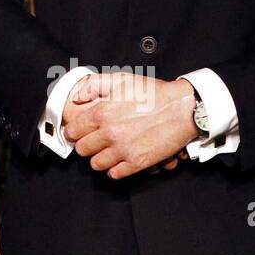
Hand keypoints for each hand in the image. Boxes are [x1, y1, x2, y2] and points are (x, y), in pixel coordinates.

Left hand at [62, 73, 196, 179]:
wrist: (182, 108)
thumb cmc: (153, 93)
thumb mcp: (120, 80)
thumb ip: (93, 86)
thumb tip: (76, 97)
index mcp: (101, 112)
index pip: (71, 130)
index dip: (73, 129)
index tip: (78, 129)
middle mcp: (108, 133)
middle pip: (81, 149)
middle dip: (84, 144)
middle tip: (93, 139)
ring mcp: (122, 150)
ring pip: (95, 164)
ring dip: (98, 157)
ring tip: (106, 149)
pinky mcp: (137, 162)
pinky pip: (114, 174)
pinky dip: (114, 168)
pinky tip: (119, 158)